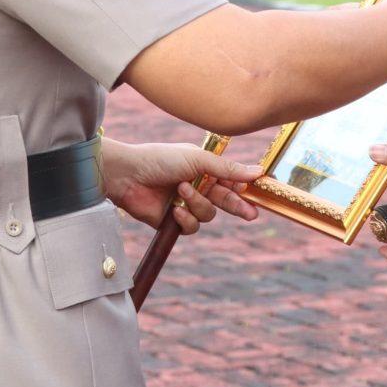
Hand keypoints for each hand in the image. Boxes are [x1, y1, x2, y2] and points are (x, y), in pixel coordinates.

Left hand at [98, 139, 262, 234]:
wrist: (128, 175)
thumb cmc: (161, 159)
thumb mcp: (198, 160)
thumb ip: (227, 170)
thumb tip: (258, 171)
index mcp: (204, 168)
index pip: (231, 180)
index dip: (244, 187)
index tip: (258, 191)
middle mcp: (198, 186)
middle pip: (226, 201)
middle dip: (238, 207)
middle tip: (251, 215)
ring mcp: (186, 204)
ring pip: (208, 214)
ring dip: (198, 204)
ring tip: (181, 191)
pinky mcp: (173, 221)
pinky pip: (192, 227)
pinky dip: (186, 219)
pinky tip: (175, 210)